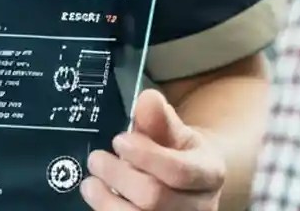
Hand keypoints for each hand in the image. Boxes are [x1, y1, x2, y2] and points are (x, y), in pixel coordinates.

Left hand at [81, 89, 225, 210]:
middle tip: (96, 159)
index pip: (178, 170)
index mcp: (209, 173)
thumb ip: (159, 118)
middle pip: (154, 199)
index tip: (118, 140)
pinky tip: (100, 199)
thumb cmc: (177, 153)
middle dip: (119, 176)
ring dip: (107, 202)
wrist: (190, 182)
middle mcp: (201, 206)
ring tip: (90, 184)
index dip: (145, 156)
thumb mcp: (174, 132)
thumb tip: (147, 99)